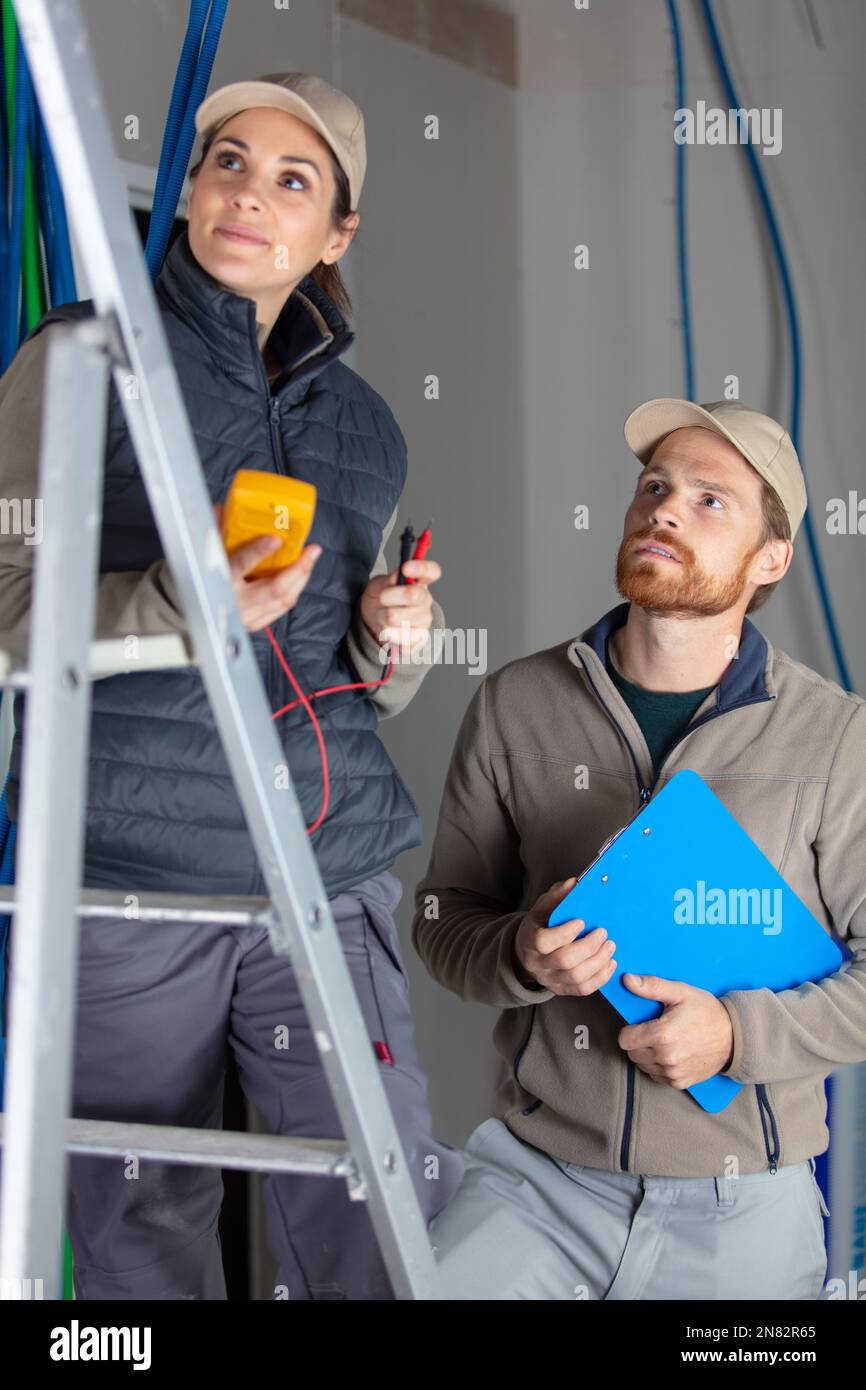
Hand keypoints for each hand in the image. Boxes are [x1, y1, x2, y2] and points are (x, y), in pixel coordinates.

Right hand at [213, 501, 320, 632]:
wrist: (194, 609)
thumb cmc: (201, 578)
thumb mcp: (205, 554)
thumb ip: (214, 532)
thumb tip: (222, 509)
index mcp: (220, 579)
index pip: (240, 564)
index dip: (259, 551)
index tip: (276, 538)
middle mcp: (235, 601)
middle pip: (274, 588)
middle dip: (298, 569)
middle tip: (312, 551)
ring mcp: (247, 616)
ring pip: (284, 599)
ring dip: (301, 578)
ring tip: (309, 559)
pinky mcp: (255, 623)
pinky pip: (282, 607)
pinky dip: (294, 589)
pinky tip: (299, 576)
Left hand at [358, 558, 442, 655]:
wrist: (374, 623)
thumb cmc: (380, 600)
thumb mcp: (378, 585)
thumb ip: (388, 579)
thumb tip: (399, 574)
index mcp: (419, 582)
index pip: (432, 571)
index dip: (422, 568)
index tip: (405, 567)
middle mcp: (425, 600)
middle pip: (414, 595)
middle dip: (390, 595)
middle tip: (382, 597)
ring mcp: (423, 620)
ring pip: (397, 617)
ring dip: (382, 616)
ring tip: (382, 615)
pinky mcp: (418, 639)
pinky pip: (400, 636)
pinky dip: (387, 633)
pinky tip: (387, 630)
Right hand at [512, 878, 617, 995]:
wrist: (526, 954)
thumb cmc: (539, 927)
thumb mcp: (542, 908)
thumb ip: (557, 895)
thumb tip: (574, 883)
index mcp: (528, 940)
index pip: (544, 941)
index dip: (564, 933)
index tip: (581, 922)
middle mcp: (537, 963)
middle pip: (565, 960)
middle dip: (589, 946)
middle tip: (603, 933)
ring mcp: (549, 979)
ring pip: (577, 977)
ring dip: (599, 961)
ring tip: (610, 946)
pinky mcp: (561, 990)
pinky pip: (583, 989)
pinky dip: (601, 977)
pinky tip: (610, 963)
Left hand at [617, 975, 734, 1087]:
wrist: (734, 1037)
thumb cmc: (707, 1012)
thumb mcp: (680, 992)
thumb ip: (652, 986)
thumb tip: (627, 980)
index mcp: (662, 1035)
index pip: (625, 1039)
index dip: (630, 1029)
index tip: (641, 1024)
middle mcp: (666, 1057)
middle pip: (632, 1053)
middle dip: (638, 1042)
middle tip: (654, 1030)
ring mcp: (673, 1072)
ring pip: (643, 1065)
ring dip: (647, 1055)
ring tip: (664, 1042)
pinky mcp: (680, 1083)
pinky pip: (656, 1076)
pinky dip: (658, 1066)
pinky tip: (672, 1053)